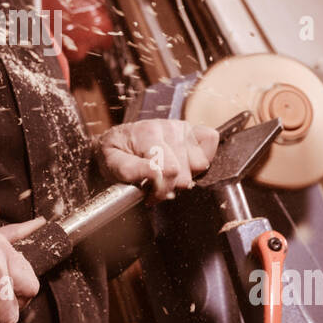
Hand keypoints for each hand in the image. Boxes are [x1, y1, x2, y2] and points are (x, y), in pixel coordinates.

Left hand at [94, 119, 218, 201]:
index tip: (149, 195)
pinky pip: (210, 140)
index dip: (161, 189)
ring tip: (166, 175)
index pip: (169, 169)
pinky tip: (183, 165)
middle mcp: (167, 127)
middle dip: (170, 185)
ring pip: (200, 164)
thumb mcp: (112, 164)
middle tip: (155, 185)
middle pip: (185, 172)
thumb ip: (129, 170)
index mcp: (146, 134)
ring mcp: (181, 127)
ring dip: (183, 176)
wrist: (116, 141)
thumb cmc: (115, 154)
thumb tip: (153, 172)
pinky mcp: (191, 129)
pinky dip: (200, 159)